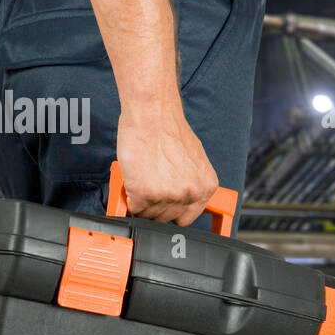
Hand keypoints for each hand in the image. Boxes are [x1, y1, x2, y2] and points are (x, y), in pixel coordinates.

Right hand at [115, 95, 219, 225]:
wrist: (152, 115)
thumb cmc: (168, 130)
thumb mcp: (193, 162)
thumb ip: (188, 183)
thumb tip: (179, 197)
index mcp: (206, 186)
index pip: (187, 217)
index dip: (172, 212)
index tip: (164, 209)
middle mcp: (190, 193)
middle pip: (167, 219)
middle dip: (155, 207)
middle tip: (148, 190)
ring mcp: (168, 196)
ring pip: (149, 215)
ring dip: (142, 203)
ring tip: (141, 181)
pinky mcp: (145, 194)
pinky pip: (133, 208)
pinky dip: (128, 198)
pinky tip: (132, 182)